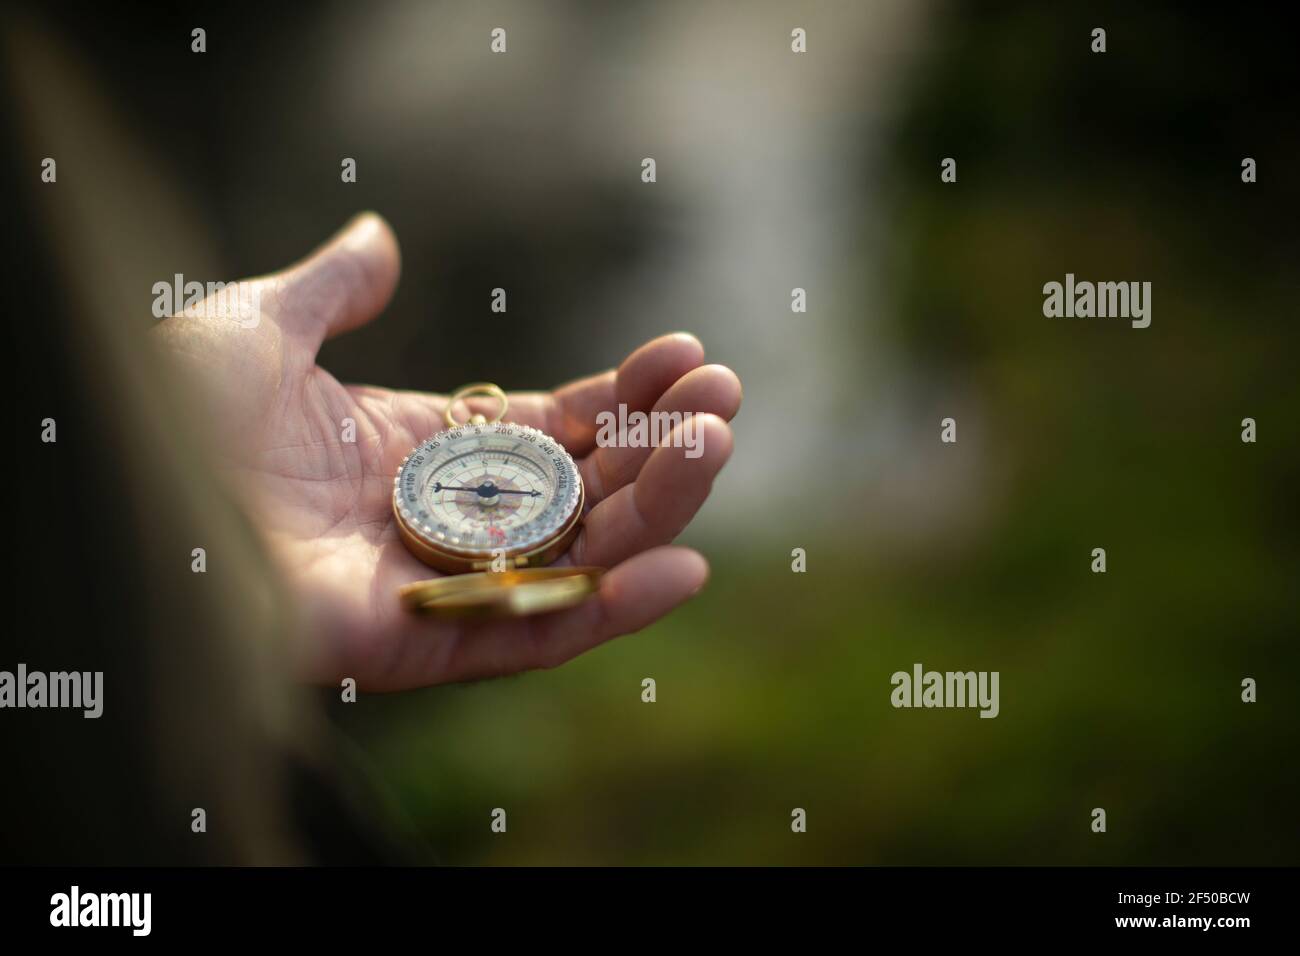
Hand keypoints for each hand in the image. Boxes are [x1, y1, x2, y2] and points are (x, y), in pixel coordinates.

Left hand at [154, 214, 741, 690]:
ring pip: (574, 561)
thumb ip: (329, 291)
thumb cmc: (165, 417)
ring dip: (656, 512)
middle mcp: (437, 522)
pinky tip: (684, 565)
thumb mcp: (254, 330)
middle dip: (655, 446)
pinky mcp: (417, 643)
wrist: (113, 493)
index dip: (615, 394)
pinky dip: (612, 610)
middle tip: (724, 397)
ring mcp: (434, 583)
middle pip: (577, 494)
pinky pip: (531, 637)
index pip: (545, 430)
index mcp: (413, 453)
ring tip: (718, 446)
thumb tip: (380, 243)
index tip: (682, 354)